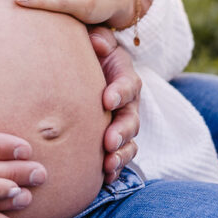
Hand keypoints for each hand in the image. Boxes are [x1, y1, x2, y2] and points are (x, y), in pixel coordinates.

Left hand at [90, 26, 140, 182]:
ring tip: (108, 164)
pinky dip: (115, 168)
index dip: (120, 92)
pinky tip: (104, 178)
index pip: (128, 85)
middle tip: (108, 141)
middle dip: (121, 132)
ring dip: (121, 155)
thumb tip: (97, 43)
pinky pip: (120, 156)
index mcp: (124, 78)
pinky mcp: (113, 139)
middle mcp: (128, 104)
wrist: (86, 68)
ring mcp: (122, 124)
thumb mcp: (96, 41)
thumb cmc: (89, 53)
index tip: (107, 99)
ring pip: (129, 142)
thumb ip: (99, 40)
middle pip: (131, 120)